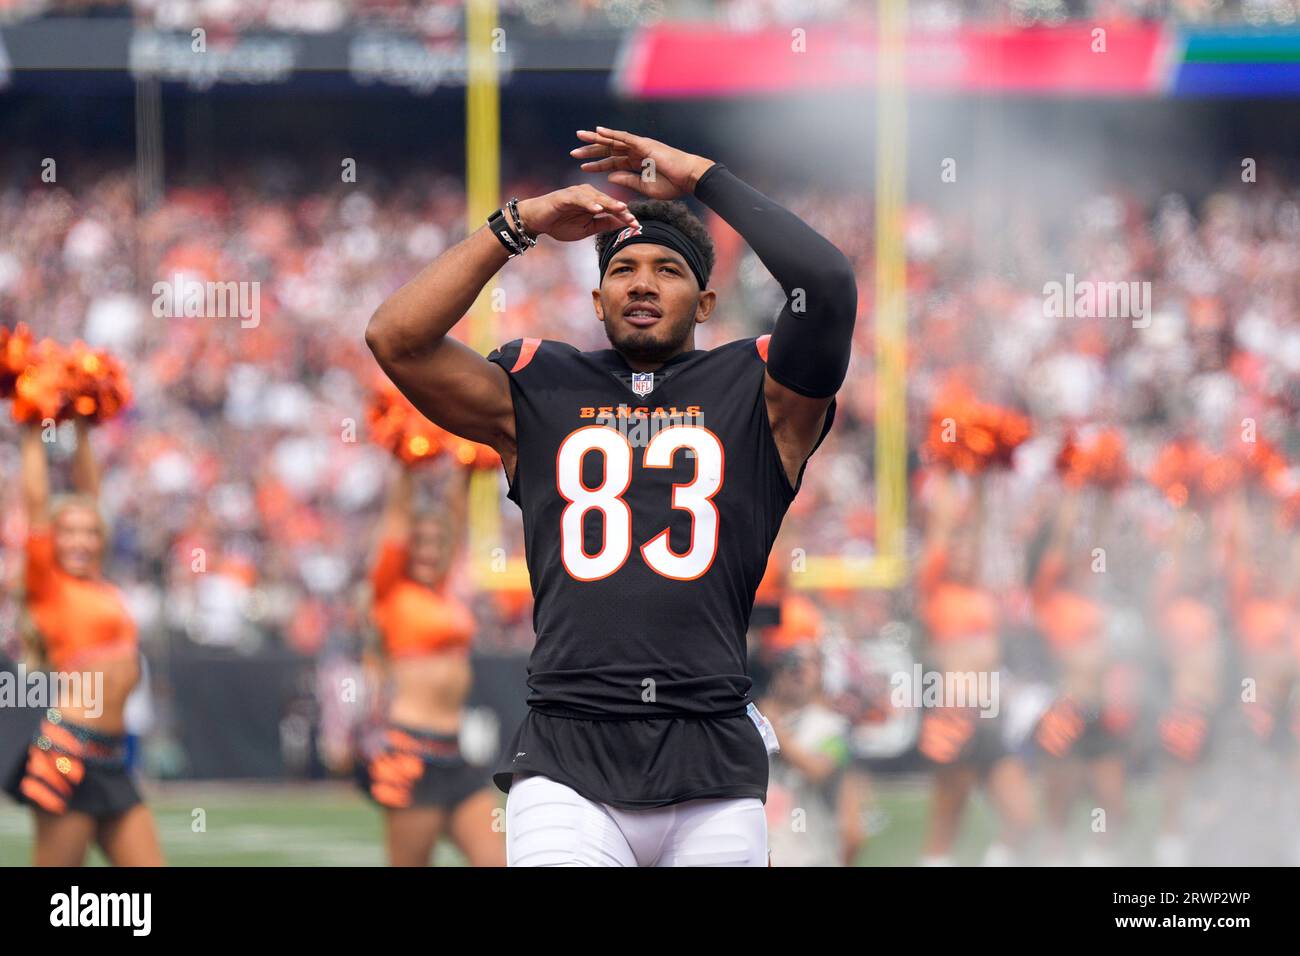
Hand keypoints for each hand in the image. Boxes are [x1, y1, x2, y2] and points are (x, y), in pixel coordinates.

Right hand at [514, 184, 638, 242]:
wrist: (536, 221)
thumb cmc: (559, 224)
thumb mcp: (586, 229)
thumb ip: (603, 224)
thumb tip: (621, 224)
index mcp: (594, 201)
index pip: (613, 209)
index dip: (625, 217)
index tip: (636, 227)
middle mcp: (588, 194)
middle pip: (609, 201)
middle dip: (621, 211)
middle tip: (633, 219)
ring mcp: (577, 193)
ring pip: (597, 198)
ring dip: (610, 204)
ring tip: (621, 210)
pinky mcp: (565, 195)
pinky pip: (580, 199)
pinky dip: (589, 203)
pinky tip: (598, 209)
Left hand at [570, 126, 714, 200]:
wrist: (689, 178)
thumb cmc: (673, 185)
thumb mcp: (644, 186)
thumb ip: (627, 180)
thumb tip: (609, 176)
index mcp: (636, 163)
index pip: (612, 162)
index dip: (597, 164)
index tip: (582, 166)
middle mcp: (636, 152)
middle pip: (609, 150)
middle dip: (591, 150)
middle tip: (573, 151)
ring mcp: (639, 146)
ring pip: (613, 141)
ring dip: (596, 139)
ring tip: (579, 137)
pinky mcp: (644, 144)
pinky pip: (624, 138)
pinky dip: (611, 134)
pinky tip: (598, 131)